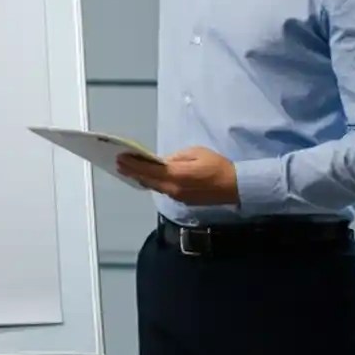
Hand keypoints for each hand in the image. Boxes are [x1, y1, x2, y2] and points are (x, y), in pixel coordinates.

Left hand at [115, 147, 237, 205]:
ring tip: (130, 171)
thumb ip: (177, 157)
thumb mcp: (196, 153)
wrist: (234, 186)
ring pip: (154, 187)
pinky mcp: (182, 201)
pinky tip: (149, 178)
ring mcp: (177, 197)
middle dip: (132, 172)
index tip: (120, 158)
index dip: (133, 164)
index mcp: (175, 175)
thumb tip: (164, 161)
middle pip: (147, 180)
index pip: (148, 169)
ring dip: (142, 178)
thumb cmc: (216, 165)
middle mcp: (172, 189)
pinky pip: (163, 191)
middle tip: (119, 164)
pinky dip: (153, 183)